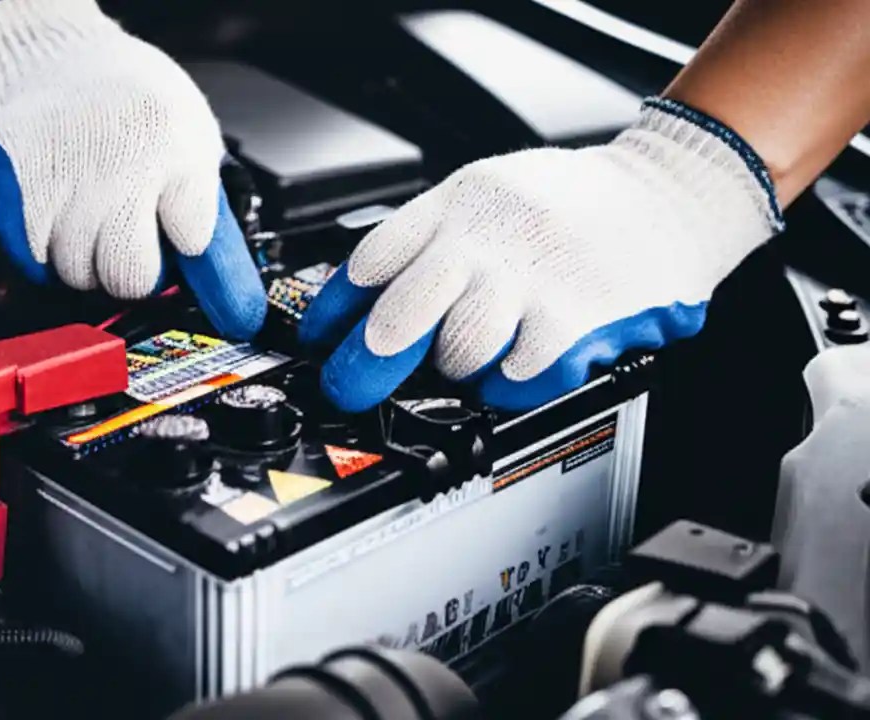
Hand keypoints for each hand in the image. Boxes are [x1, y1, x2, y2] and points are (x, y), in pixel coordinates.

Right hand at [0, 0, 264, 338]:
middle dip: (134, 270)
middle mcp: (118, 164)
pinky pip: (31, 260)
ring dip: (84, 260)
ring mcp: (59, 178)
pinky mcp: (7, 188)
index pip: (196, 243)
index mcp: (174, 144)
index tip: (177, 232)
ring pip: (78, 275)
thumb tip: (232, 297)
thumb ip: (205, 206)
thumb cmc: (122, 96)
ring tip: (86, 215)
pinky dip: (42, 252)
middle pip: (132, 277)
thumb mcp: (188, 133)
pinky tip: (51, 217)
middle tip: (127, 239)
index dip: (185, 242)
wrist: (38, 48)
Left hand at [300, 99, 782, 410]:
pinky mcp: (576, 321)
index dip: (334, 309)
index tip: (317, 342)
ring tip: (472, 358)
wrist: (669, 194)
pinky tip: (518, 368)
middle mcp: (491, 238)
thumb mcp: (491, 191)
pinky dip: (508, 388)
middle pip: (401, 313)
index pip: (374, 257)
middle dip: (364, 363)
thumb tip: (365, 297)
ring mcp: (534, 280)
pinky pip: (517, 380)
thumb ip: (434, 237)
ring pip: (458, 352)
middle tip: (351, 387)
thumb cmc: (574, 203)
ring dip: (455, 369)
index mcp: (461, 202)